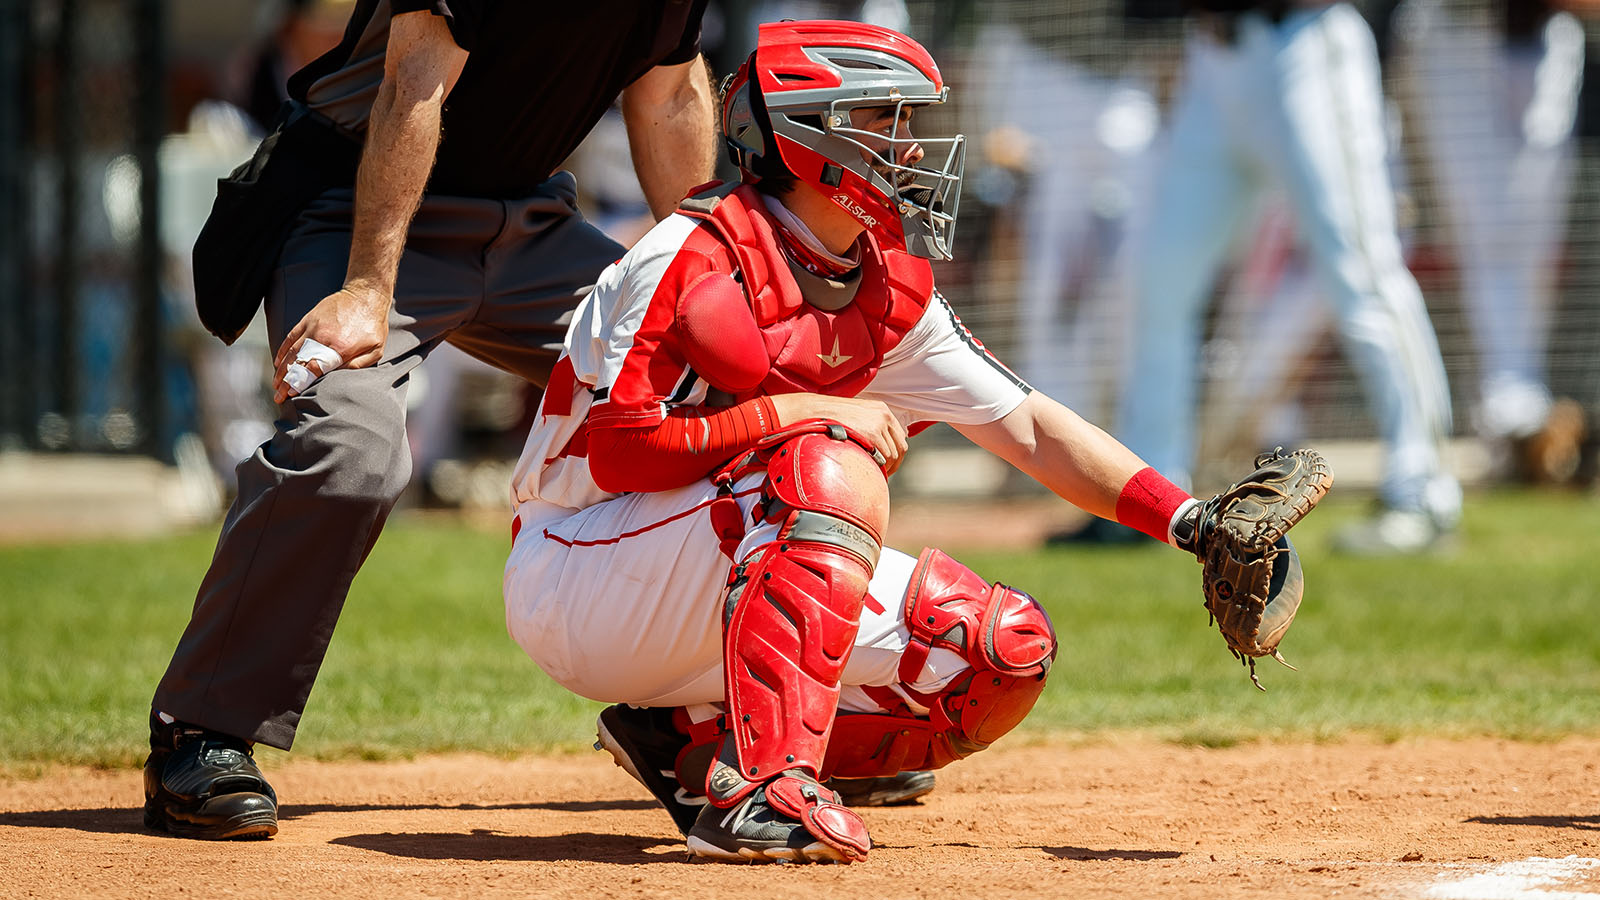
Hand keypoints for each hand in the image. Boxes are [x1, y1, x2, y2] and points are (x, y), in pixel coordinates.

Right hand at [272, 287, 390, 402]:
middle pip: (298, 363)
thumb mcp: (375, 349)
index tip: (291, 393)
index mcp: (339, 348)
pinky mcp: (308, 320)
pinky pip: (291, 337)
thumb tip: (338, 377)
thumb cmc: (373, 324)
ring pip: (292, 352)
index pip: (312, 369)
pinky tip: (278, 362)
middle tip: (279, 396)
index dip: (300, 382)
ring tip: (276, 383)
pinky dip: (283, 350)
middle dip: (286, 382)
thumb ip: (358, 365)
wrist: (366, 294)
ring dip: (282, 369)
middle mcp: (322, 338)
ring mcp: (313, 328)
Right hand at [770, 393, 908, 474]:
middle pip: (901, 446)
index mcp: (882, 409)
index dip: (896, 454)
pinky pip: (884, 457)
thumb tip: (876, 446)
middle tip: (884, 474)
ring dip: (886, 467)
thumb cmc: (829, 417)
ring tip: (875, 474)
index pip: (900, 436)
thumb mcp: (855, 415)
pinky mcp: (873, 433)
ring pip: (893, 454)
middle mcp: (884, 415)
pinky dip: (881, 467)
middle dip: (894, 463)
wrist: (815, 412)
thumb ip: (868, 425)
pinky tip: (872, 471)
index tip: (888, 465)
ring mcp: (880, 423)